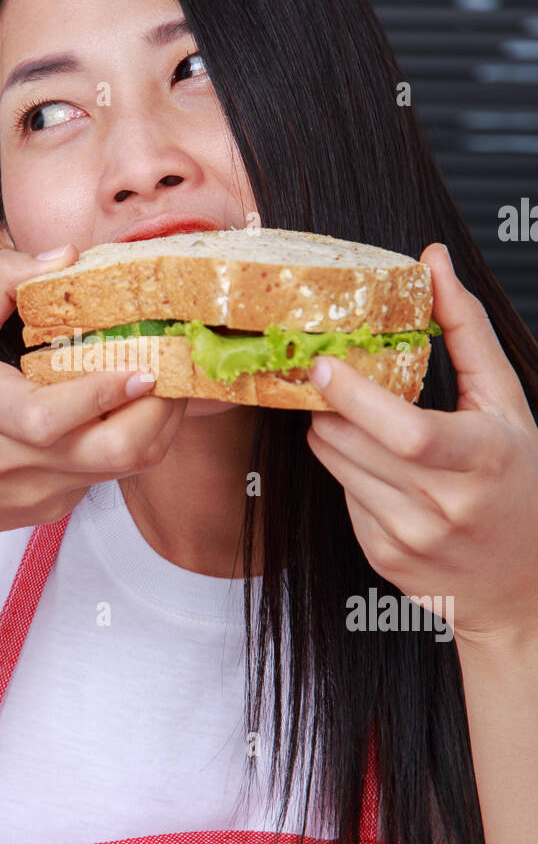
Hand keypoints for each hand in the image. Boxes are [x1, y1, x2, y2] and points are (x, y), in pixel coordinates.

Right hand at [0, 246, 186, 553]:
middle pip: (114, 453)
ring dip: (159, 420)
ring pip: (128, 466)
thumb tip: (64, 256)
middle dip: (162, 408)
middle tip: (174, 361)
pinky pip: (110, 472)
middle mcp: (18, 461)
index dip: (102, 393)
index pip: (50, 418)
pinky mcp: (57, 506)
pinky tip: (127, 404)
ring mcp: (43, 491)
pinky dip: (131, 435)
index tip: (143, 365)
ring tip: (164, 377)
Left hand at [305, 243, 537, 650]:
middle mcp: (444, 507)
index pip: (407, 432)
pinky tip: (381, 470)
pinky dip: (349, 473)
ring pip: (336, 467)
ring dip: (334, 433)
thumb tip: (432, 261)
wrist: (522, 582)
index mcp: (480, 461)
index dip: (356, 398)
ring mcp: (411, 539)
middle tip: (329, 375)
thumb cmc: (516, 479)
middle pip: (351, 443)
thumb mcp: (504, 402)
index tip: (325, 364)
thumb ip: (466, 330)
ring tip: (359, 419)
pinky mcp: (385, 559)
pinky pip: (342, 497)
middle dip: (330, 404)